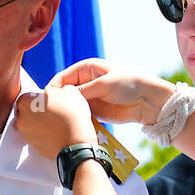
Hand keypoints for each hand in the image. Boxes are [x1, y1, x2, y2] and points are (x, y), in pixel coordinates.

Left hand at [13, 84, 98, 159]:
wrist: (76, 142)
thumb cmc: (71, 116)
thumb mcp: (68, 91)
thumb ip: (56, 90)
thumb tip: (56, 93)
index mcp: (25, 102)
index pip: (27, 96)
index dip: (38, 97)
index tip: (48, 100)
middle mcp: (22, 119)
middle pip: (26, 112)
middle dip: (37, 111)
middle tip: (52, 110)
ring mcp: (27, 135)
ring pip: (31, 126)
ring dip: (41, 123)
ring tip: (57, 122)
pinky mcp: (35, 146)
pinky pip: (38, 138)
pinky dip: (45, 135)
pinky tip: (57, 132)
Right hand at [50, 59, 174, 125]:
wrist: (148, 101)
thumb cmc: (129, 84)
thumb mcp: (103, 84)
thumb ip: (82, 91)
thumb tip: (62, 97)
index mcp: (86, 69)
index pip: (62, 78)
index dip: (53, 88)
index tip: (46, 100)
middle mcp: (85, 82)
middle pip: (64, 92)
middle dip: (58, 101)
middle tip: (49, 113)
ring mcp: (89, 97)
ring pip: (70, 105)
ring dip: (66, 112)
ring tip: (58, 121)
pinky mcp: (94, 111)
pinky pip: (79, 115)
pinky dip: (75, 119)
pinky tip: (70, 125)